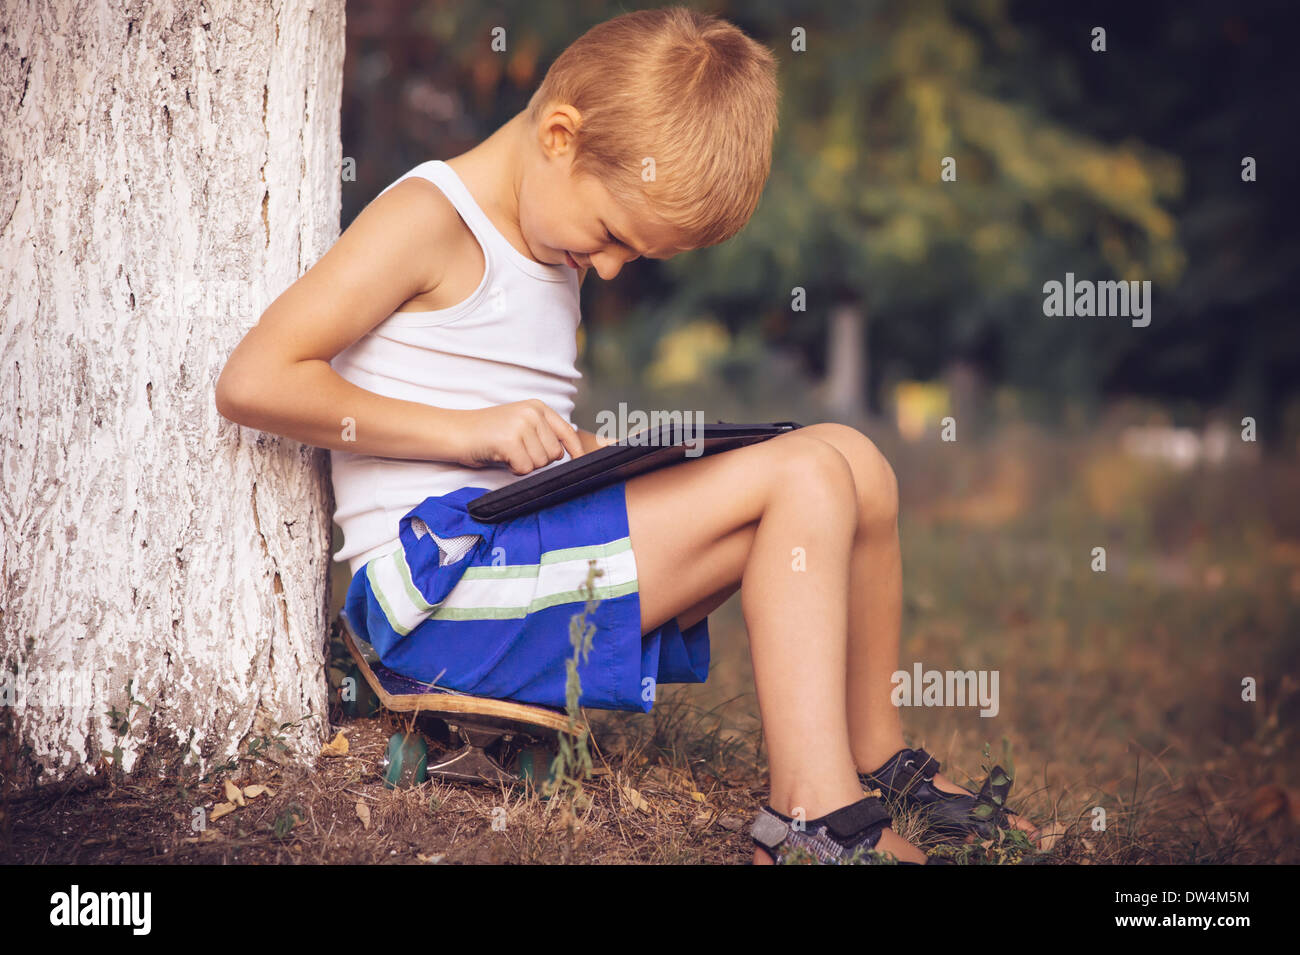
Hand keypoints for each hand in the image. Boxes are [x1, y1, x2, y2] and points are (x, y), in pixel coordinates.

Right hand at [454, 399, 586, 474]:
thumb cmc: (485, 433)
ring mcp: (522, 425)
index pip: (567, 432)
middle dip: (537, 460)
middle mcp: (532, 413)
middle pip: (554, 454)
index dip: (576, 451)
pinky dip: (513, 469)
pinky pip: (525, 468)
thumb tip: (566, 454)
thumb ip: (541, 433)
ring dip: (524, 465)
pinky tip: (501, 457)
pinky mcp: (510, 440)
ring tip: (506, 452)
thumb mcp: (518, 424)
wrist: (454, 431)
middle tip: (516, 452)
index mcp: (537, 407)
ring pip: (540, 463)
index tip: (581, 463)